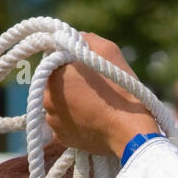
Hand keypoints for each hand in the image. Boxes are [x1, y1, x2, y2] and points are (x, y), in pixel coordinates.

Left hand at [43, 32, 159, 157]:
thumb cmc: (120, 90)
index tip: (87, 68)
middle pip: (55, 83)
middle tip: (94, 88)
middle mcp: (46, 97)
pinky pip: (64, 123)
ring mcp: (52, 120)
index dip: (70, 61)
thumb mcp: (108, 50)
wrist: (130, 133)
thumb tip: (74, 38)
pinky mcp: (61, 138)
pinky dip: (75, 120)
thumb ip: (85, 39)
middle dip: (70, 83)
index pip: (53, 59)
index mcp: (53, 73)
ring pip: (59, 104)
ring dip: (71, 102)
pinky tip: (92, 120)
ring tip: (95, 105)